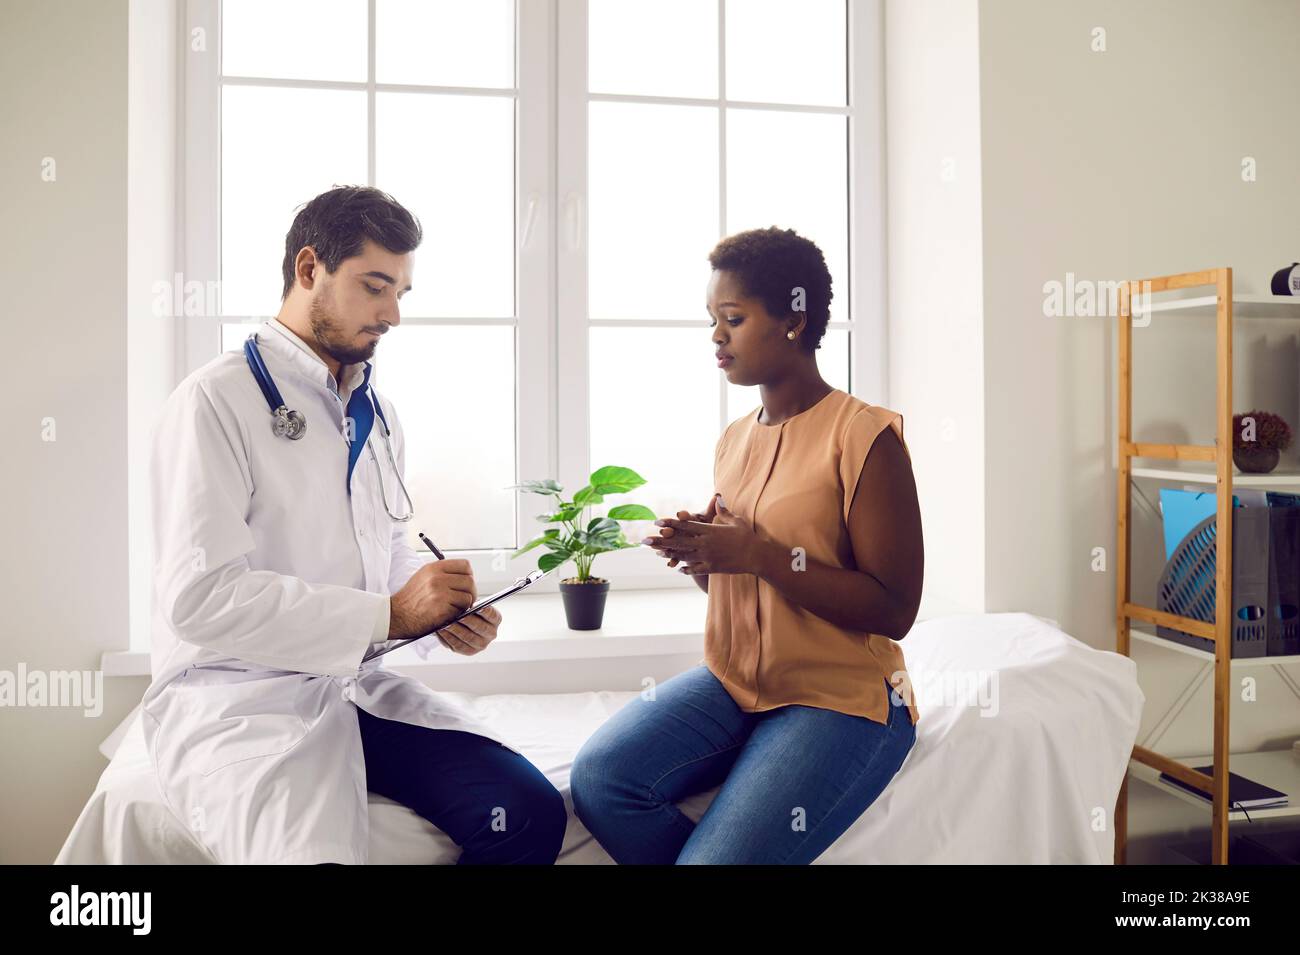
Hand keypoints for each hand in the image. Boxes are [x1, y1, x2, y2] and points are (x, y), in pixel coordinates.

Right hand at [389, 559, 476, 640]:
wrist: (395, 615)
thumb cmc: (410, 599)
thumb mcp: (423, 577)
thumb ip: (443, 573)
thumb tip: (465, 575)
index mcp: (434, 568)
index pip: (465, 565)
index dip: (469, 575)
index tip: (466, 584)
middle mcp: (437, 578)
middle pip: (470, 581)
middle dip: (471, 592)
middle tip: (467, 600)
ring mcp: (439, 593)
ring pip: (468, 596)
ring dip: (465, 605)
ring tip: (455, 608)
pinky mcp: (441, 609)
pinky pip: (461, 610)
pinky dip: (458, 614)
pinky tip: (449, 615)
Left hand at [430, 603, 501, 655]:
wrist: (459, 622)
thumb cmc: (467, 610)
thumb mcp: (472, 604)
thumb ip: (472, 605)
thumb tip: (467, 606)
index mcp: (495, 620)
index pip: (492, 615)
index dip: (486, 611)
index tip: (477, 606)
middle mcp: (491, 633)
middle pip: (481, 628)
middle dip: (469, 621)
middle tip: (460, 616)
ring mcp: (481, 644)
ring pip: (469, 638)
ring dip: (457, 630)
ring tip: (448, 624)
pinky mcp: (469, 651)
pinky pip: (459, 645)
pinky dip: (449, 638)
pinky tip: (442, 631)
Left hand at [644, 495, 761, 575]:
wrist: (756, 556)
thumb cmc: (747, 536)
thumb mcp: (735, 521)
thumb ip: (723, 511)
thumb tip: (718, 497)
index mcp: (710, 530)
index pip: (686, 526)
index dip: (670, 523)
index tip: (657, 522)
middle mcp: (705, 543)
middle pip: (679, 541)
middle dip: (660, 540)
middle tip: (645, 540)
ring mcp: (708, 556)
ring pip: (684, 555)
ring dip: (669, 553)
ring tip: (656, 552)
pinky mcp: (712, 567)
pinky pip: (695, 568)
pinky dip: (686, 568)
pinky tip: (676, 567)